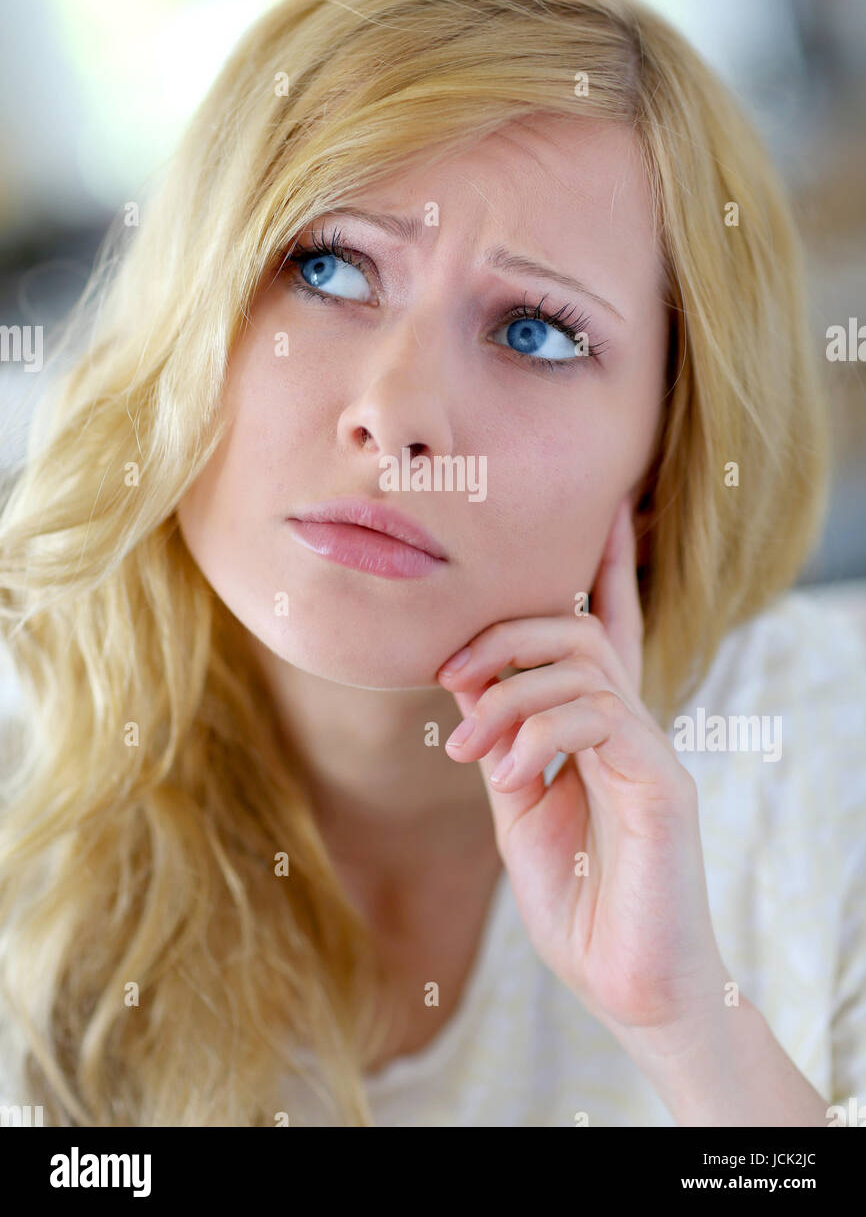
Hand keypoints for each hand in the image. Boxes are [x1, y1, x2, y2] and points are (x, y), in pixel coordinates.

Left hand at [437, 497, 728, 1040]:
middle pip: (579, 629)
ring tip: (468, 748)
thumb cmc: (578, 901)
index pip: (608, 629)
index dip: (608, 566)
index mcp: (602, 730)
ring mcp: (651, 753)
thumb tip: (469, 689)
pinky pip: (597, 716)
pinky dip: (537, 732)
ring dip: (506, 694)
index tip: (610, 505)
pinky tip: (509, 773)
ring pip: (581, 664)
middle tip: (451, 678)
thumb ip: (506, 744)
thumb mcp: (521, 812)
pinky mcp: (661, 785)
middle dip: (505, 634)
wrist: (629, 986)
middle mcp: (633, 728)